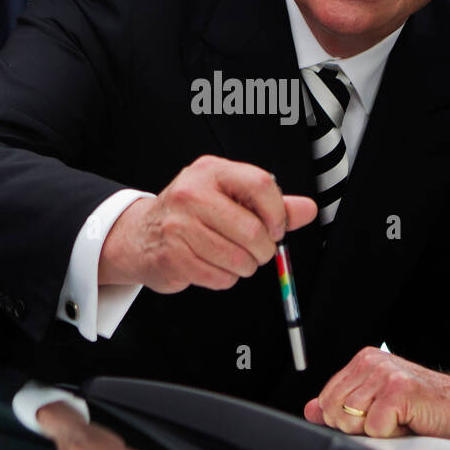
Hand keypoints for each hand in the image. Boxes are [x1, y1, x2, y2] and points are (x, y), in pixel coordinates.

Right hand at [97, 155, 316, 292]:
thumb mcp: (230, 197)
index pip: (260, 185)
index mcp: (211, 171)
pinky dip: (224, 278)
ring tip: (232, 257)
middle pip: (252, 229)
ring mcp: (179, 225)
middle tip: (257, 250)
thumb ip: (272, 204)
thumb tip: (308, 210)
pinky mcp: (172, 255)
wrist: (141, 234)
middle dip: (263, 249)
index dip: (277, 213)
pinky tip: (213, 265)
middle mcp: (192, 193)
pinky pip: (219, 277)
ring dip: (244, 266)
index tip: (276, 228)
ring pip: (237, 259)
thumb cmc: (191, 214)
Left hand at [303, 348, 449, 447]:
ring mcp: (385, 373)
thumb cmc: (430, 413)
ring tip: (402, 421)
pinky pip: (373, 428)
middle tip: (391, 422)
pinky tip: (411, 422)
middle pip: (334, 412)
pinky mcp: (399, 389)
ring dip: (378, 432)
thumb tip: (311, 410)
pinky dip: (392, 435)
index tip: (375, 419)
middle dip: (359, 428)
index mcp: (364, 361)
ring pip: (351, 420)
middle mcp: (372, 361)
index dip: (346, 421)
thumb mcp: (379, 407)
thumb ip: (344, 405)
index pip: (325, 400)